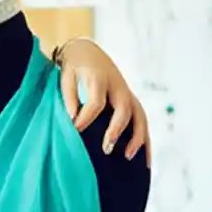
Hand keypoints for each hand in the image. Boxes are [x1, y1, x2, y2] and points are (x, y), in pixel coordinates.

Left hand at [57, 38, 151, 165]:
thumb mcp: (66, 76)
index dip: (86, 117)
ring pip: (140, 116)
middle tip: (107, 148)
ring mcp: (128, 94)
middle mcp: (118, 86)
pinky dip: (145, 140)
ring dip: (137, 137)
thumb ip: (68, 97)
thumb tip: (72, 119)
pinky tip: (145, 159)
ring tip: (128, 157)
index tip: (75, 131)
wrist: (87, 52)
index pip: (96, 101)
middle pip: (124, 109)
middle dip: (117, 130)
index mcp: (100, 78)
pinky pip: (143, 121)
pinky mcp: (132, 101)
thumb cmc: (74, 67)